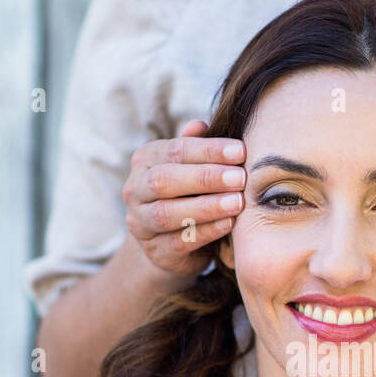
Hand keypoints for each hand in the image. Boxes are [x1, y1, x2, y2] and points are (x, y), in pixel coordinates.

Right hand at [122, 119, 245, 279]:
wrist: (172, 244)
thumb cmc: (189, 195)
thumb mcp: (192, 168)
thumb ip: (196, 148)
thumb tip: (200, 125)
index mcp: (145, 161)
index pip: (175, 151)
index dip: (208, 150)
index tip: (240, 151)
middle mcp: (135, 190)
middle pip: (164, 180)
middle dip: (205, 178)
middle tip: (240, 177)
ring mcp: (141, 223)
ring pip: (167, 213)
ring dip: (206, 207)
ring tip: (238, 202)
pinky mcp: (155, 252)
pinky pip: (179, 242)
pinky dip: (206, 232)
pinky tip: (229, 224)